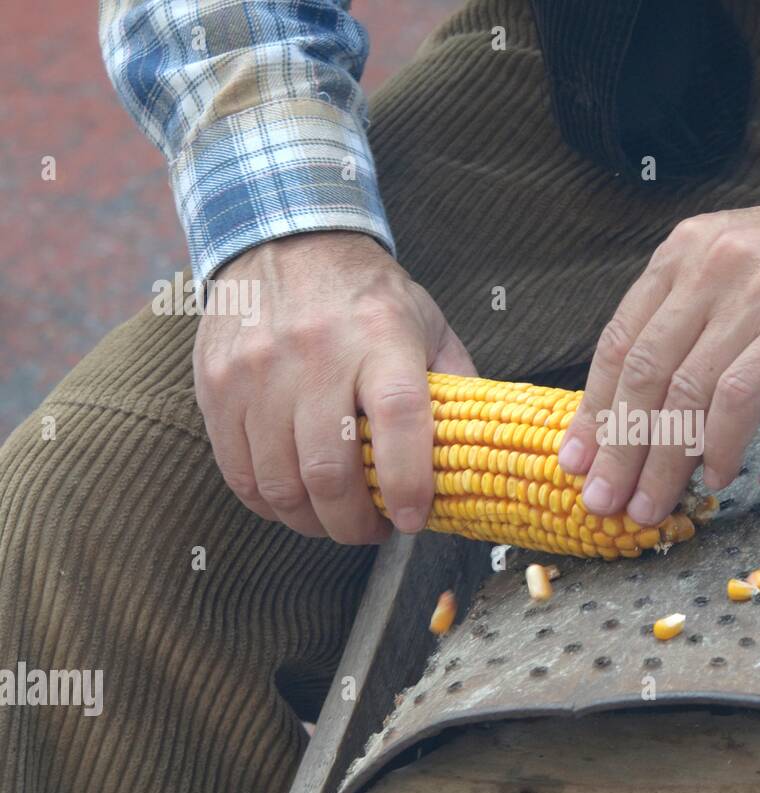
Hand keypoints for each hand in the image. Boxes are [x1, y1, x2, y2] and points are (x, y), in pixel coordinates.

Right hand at [193, 231, 475, 542]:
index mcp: (381, 336)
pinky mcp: (216, 384)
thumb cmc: (366, 295)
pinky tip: (294, 503)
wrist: (282, 237)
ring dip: (312, 522)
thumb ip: (456, 386)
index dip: (407, 483)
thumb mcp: (426, 323)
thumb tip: (486, 452)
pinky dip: (270, 504)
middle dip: (355, 524)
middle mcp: (316, 352)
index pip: (398, 421)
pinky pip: (238, 471)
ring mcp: (257, 369)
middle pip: (330, 469)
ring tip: (335, 522)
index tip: (412, 519)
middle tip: (372, 530)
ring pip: (280, 482)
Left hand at [557, 197, 759, 524]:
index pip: (618, 340)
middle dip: (618, 449)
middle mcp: (710, 265)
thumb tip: (646, 406)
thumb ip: (693, 320)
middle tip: (605, 502)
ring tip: (653, 507)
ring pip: (684, 393)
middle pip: (642, 373)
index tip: (577, 462)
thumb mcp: (743, 272)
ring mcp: (754, 293)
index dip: (593, 410)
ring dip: (662, 462)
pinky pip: (738, 399)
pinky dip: (721, 446)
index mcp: (685, 251)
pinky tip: (719, 477)